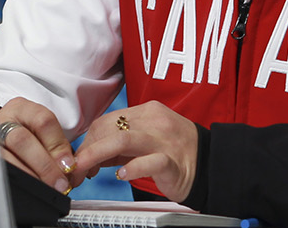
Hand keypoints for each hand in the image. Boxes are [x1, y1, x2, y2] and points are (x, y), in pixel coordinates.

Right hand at [0, 97, 77, 193]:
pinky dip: (19, 181)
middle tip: (59, 181)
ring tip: (46, 187)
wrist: (13, 138)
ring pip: (7, 158)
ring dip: (31, 176)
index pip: (42, 121)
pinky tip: (31, 187)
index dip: (57, 144)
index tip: (68, 164)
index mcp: (23, 109)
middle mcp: (4, 121)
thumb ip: (63, 148)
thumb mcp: (50, 134)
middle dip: (44, 165)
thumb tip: (73, 168)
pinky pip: (2, 171)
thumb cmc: (35, 137)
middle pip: (22, 140)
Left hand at [73, 100, 198, 201]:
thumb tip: (89, 155)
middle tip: (75, 169)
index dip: (88, 140)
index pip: (106, 121)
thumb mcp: (146, 141)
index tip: (79, 158)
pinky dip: (132, 168)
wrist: (211, 164)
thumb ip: (120, 145)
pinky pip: (150, 161)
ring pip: (123, 139)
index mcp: (146, 112)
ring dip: (97, 154)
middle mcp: (154, 121)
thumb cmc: (176, 153)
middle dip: (87, 149)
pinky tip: (122, 175)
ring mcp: (164, 140)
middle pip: (109, 128)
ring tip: (84, 170)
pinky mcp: (173, 161)